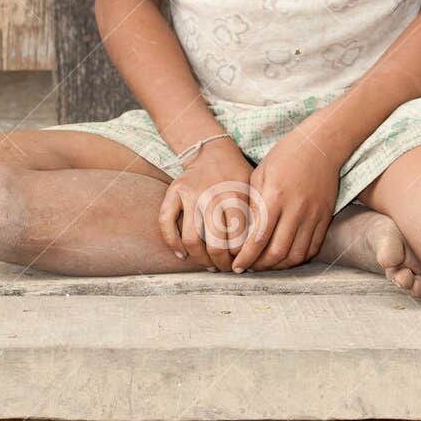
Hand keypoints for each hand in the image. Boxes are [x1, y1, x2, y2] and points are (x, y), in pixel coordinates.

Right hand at [158, 138, 258, 271]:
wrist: (213, 151)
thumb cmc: (237, 177)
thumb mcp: (252, 192)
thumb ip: (254, 218)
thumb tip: (254, 253)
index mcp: (236, 197)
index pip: (239, 240)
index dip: (241, 257)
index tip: (243, 264)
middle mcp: (213, 196)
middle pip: (216, 244)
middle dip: (222, 264)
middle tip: (226, 268)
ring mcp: (191, 194)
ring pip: (191, 239)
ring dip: (200, 259)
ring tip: (209, 266)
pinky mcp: (174, 192)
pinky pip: (166, 222)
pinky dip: (172, 243)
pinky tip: (182, 255)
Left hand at [231, 129, 340, 271]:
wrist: (321, 145)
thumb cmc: (285, 156)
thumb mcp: (259, 175)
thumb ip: (252, 205)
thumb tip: (243, 234)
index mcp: (275, 197)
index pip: (258, 238)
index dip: (246, 257)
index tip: (237, 265)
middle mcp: (296, 209)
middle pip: (277, 252)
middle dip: (261, 266)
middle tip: (250, 267)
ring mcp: (314, 215)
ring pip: (297, 255)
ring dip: (280, 266)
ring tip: (267, 264)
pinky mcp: (326, 217)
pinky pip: (313, 247)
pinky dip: (298, 258)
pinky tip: (286, 256)